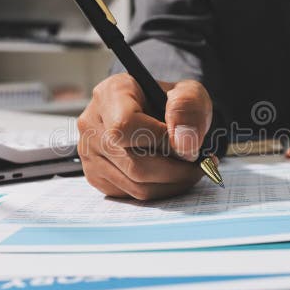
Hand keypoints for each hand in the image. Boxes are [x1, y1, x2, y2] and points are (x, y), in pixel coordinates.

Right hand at [77, 73, 213, 199]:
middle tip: (199, 164)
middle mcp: (92, 124)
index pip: (125, 126)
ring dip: (172, 184)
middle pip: (133, 164)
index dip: (161, 141)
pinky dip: (160, 190)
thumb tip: (183, 144)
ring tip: (191, 170)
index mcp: (110, 94)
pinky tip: (173, 175)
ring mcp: (90, 153)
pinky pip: (132, 195)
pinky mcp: (96, 176)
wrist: (160, 114)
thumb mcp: (189, 93)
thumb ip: (188, 108)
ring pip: (135, 185)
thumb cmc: (173, 103)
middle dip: (175, 170)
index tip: (187, 144)